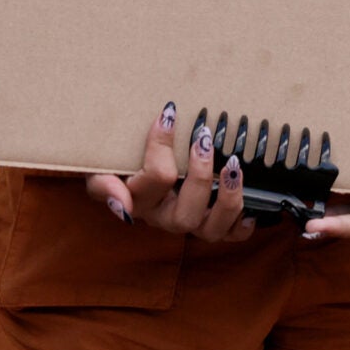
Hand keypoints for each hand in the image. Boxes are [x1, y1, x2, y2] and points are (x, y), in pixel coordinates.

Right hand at [89, 102, 254, 242]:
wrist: (126, 175)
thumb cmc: (118, 167)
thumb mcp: (99, 171)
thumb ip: (103, 185)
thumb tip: (121, 206)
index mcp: (139, 203)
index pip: (155, 178)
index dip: (162, 145)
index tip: (169, 113)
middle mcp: (165, 218)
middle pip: (185, 215)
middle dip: (200, 177)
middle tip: (205, 140)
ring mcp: (190, 223)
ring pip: (211, 230)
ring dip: (228, 200)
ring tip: (233, 167)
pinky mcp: (211, 225)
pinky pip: (231, 236)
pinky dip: (243, 225)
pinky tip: (250, 205)